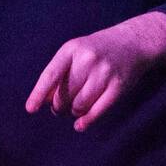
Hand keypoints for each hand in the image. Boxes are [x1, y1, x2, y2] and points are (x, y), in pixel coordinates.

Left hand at [26, 11, 165, 130]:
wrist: (134, 41)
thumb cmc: (98, 50)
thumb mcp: (76, 52)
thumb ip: (59, 73)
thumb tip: (43, 101)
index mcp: (72, 48)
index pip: (51, 75)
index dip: (39, 94)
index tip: (30, 109)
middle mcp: (88, 60)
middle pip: (64, 95)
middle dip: (59, 106)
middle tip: (60, 108)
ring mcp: (104, 73)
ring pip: (79, 105)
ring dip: (74, 112)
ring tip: (75, 108)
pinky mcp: (118, 86)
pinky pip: (97, 111)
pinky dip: (86, 121)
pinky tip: (80, 125)